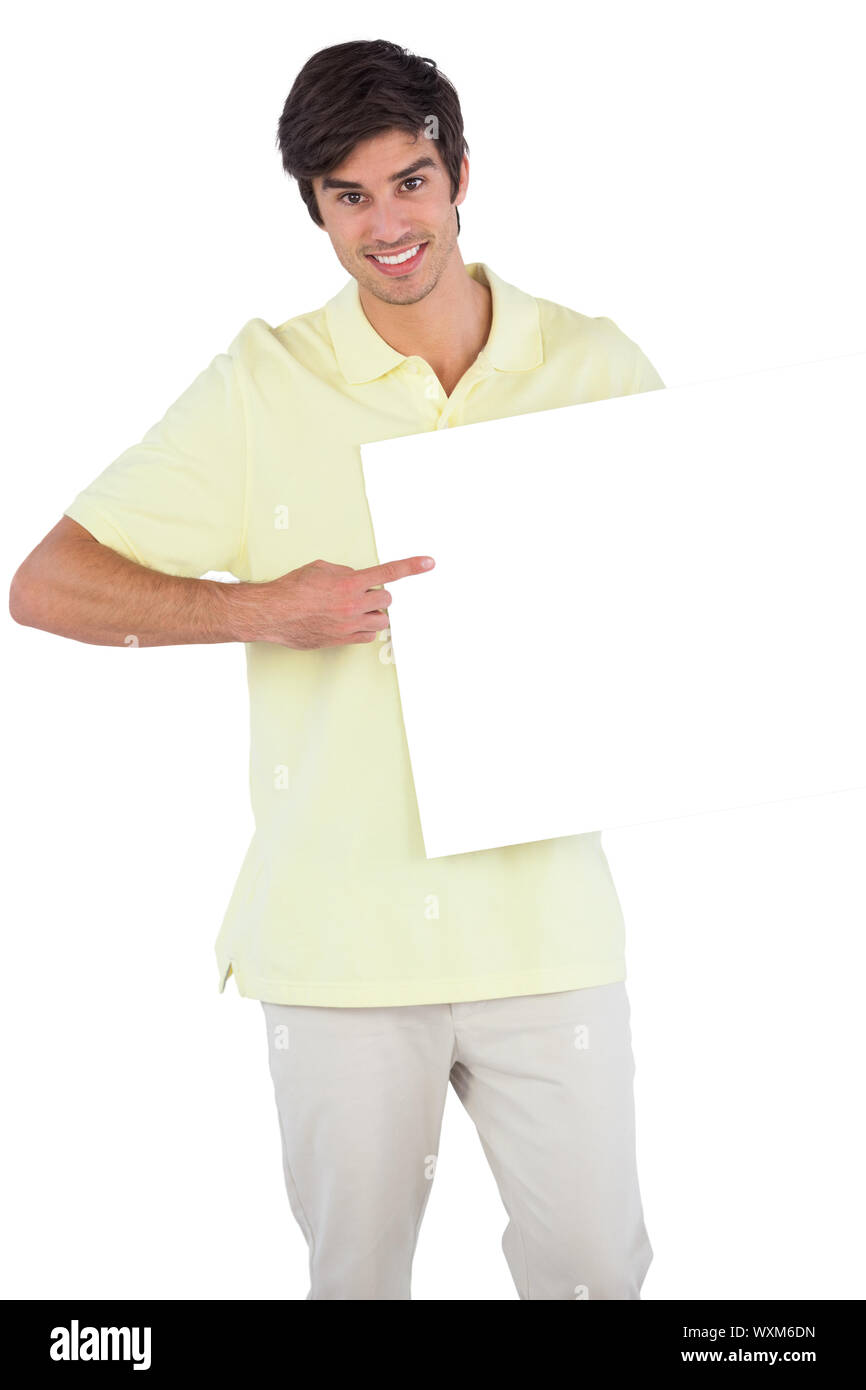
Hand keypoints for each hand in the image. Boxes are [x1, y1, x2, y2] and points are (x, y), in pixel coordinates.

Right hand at [232, 555, 434, 648]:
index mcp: (350, 582)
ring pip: (381, 619)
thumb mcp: (321, 568)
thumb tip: (357, 578)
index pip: (388, 572)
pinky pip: (369, 636)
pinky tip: (348, 622)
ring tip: (354, 609)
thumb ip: (345, 571)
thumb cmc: (292, 588)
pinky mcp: (343, 640)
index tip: (430, 562)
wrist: (273, 613)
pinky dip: (364, 629)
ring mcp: (350, 624)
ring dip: (373, 612)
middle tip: (357, 593)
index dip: (412, 566)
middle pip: (386, 598)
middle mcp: (354, 604)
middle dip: (376, 595)